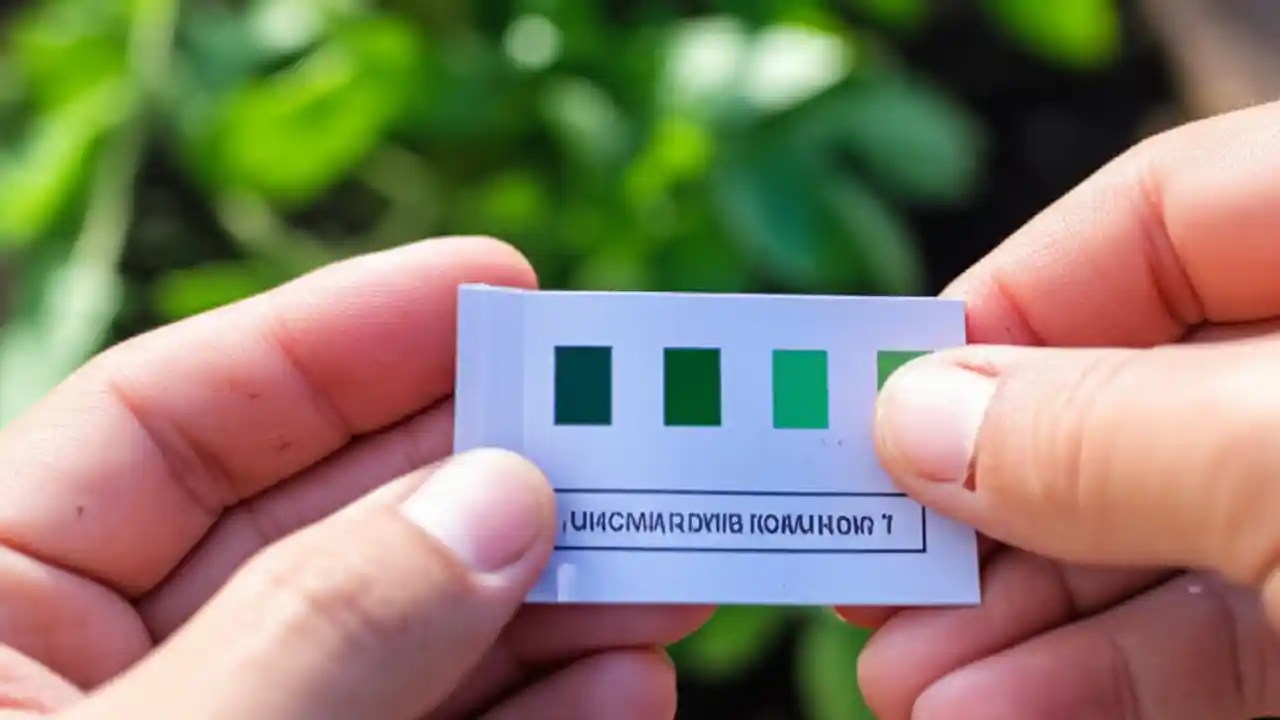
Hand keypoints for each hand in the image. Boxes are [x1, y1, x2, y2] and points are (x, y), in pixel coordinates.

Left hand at [0, 237, 709, 718]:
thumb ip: (315, 629)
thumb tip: (496, 502)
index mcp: (1, 608)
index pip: (171, 417)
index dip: (338, 336)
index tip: (497, 284)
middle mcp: (123, 671)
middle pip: (331, 523)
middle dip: (490, 475)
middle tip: (632, 430)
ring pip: (409, 642)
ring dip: (548, 602)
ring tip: (665, 565)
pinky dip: (539, 717)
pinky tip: (619, 683)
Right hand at [850, 100, 1279, 718]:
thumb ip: (1101, 433)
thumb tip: (917, 418)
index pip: (1158, 218)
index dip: (1005, 305)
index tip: (883, 404)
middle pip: (1136, 400)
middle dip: (989, 504)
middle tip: (871, 571)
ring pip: (1169, 539)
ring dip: (1021, 619)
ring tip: (905, 677)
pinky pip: (1233, 639)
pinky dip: (1109, 681)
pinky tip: (995, 712)